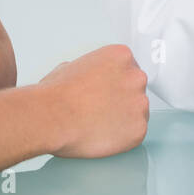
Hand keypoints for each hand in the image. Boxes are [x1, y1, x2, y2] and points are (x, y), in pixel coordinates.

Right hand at [37, 44, 148, 158]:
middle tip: (100, 109)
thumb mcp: (71, 66)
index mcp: (122, 56)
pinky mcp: (139, 129)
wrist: (53, 117)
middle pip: (135, 90)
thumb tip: (89, 78)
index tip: (104, 92)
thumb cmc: (57, 94)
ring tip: (98, 123)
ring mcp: (141, 104)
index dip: (114, 84)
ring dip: (123, 119)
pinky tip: (103, 134)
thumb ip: (90, 70)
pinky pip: (135, 134)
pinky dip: (122, 138)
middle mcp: (136, 77)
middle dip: (121, 100)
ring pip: (137, 113)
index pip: (128, 70)